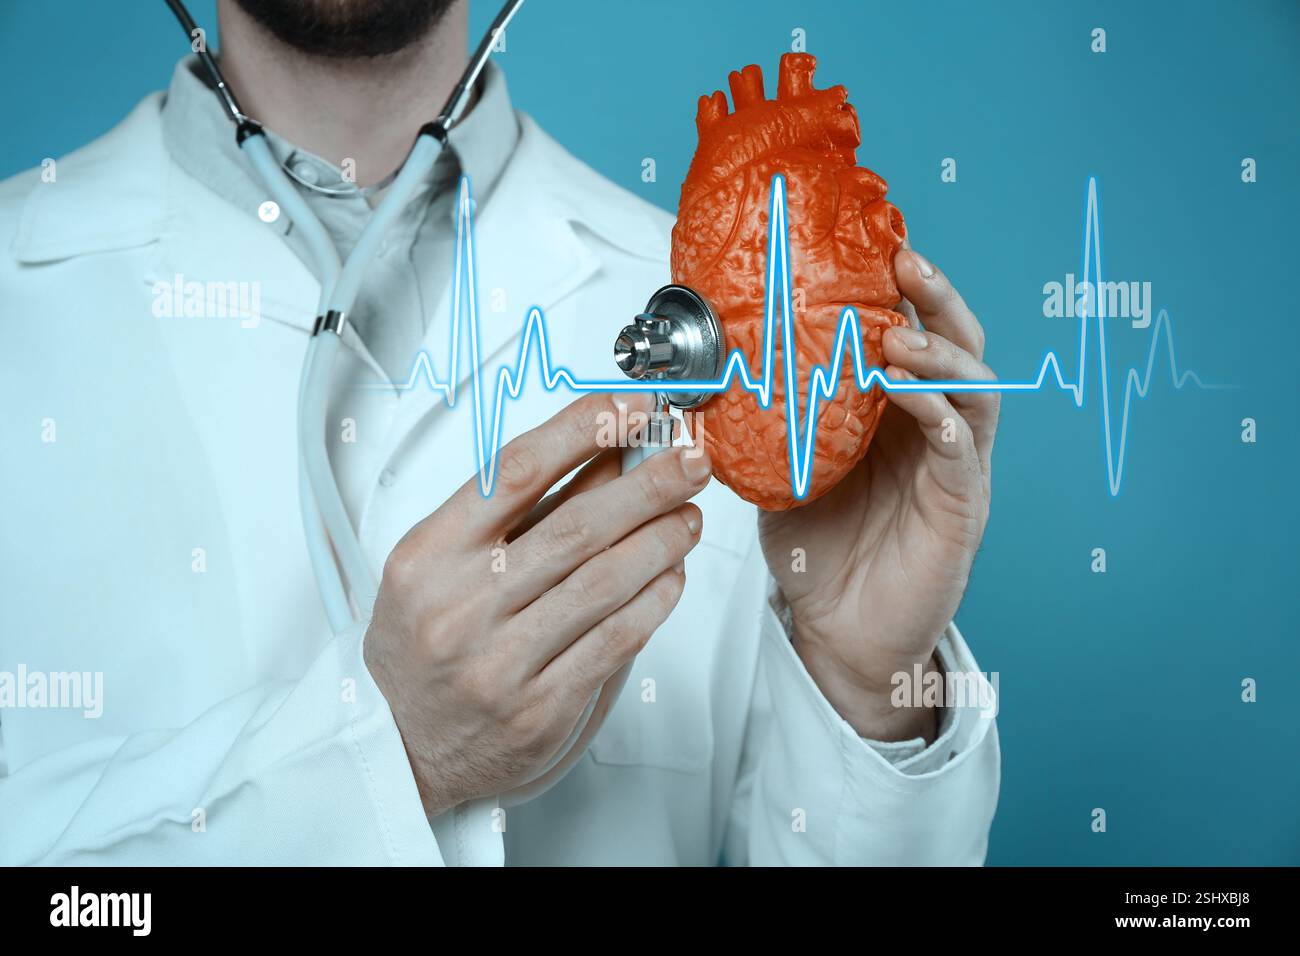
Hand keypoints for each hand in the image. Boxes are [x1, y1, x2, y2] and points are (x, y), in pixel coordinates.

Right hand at [364, 392, 710, 815]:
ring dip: (661, 540)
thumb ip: (516, 515)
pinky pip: (615, 641)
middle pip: (575, 526)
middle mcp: (460, 606)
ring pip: (603, 582)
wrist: (398, 747)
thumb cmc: (422, 644)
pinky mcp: (539, 710)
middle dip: (647, 484)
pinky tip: (673, 575)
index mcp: (428, 555)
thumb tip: (607, 456)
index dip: (585, 430)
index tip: (635, 409)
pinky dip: (654, 601)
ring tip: (689, 515)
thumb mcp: (441, 565)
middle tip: (689, 460)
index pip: (517, 471)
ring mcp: (499, 662)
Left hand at [759, 248, 997, 740]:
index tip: (873, 246)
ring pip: (971, 388)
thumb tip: (706, 377)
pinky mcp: (962, 505)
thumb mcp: (779, 471)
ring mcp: (952, 464)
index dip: (896, 290)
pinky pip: (963, 449)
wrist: (839, 632)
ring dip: (939, 352)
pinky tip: (913, 395)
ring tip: (899, 335)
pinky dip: (942, 415)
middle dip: (933, 298)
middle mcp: (930, 428)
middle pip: (953, 344)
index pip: (906, 333)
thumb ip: (763, 424)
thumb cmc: (817, 550)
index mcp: (891, 412)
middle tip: (904, 262)